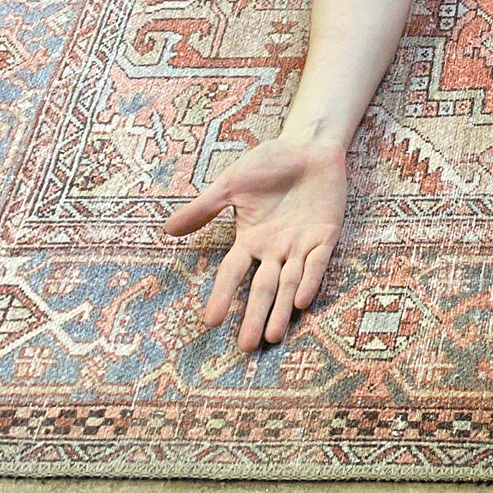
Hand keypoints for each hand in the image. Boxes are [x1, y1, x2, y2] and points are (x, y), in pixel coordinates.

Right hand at [164, 138, 348, 351]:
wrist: (307, 145)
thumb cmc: (269, 164)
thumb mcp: (231, 185)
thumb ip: (203, 208)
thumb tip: (166, 230)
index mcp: (250, 239)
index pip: (233, 274)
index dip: (223, 296)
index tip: (210, 322)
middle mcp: (274, 249)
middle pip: (262, 288)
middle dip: (255, 316)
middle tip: (246, 347)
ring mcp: (301, 244)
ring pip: (289, 283)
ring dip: (282, 310)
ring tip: (273, 337)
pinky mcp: (326, 235)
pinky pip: (317, 262)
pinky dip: (310, 280)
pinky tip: (302, 301)